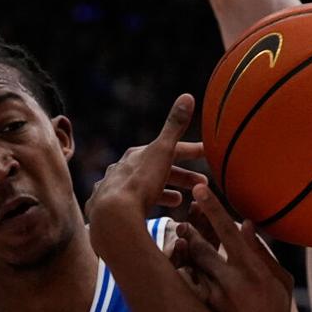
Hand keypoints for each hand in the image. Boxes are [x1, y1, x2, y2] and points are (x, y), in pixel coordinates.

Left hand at [87, 94, 206, 252]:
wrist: (113, 215)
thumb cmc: (141, 182)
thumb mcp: (162, 152)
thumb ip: (174, 126)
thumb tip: (187, 96)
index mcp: (135, 155)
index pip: (166, 148)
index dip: (188, 151)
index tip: (206, 154)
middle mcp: (119, 170)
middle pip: (154, 170)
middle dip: (179, 176)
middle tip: (201, 185)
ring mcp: (111, 191)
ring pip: (139, 188)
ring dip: (161, 192)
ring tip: (178, 201)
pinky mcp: (106, 211)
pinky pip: (127, 206)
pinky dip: (141, 206)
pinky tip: (146, 213)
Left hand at [174, 183, 300, 311]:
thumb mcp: (281, 281)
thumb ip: (263, 252)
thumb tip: (246, 223)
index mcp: (254, 272)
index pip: (229, 233)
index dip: (214, 209)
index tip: (200, 189)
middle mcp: (230, 284)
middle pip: (201, 246)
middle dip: (192, 228)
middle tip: (188, 215)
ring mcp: (212, 299)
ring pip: (189, 263)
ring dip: (184, 246)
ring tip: (184, 234)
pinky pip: (184, 282)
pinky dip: (181, 268)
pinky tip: (182, 260)